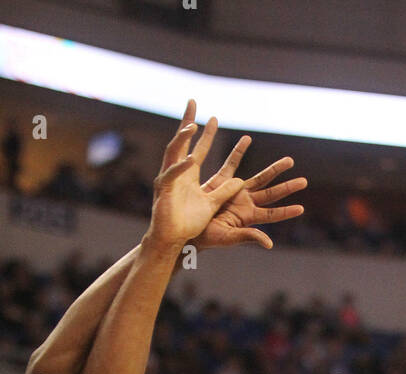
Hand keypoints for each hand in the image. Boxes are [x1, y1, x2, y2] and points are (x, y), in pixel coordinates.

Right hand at [148, 105, 244, 250]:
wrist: (173, 240)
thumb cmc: (188, 224)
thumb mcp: (212, 204)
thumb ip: (225, 192)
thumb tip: (240, 181)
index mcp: (189, 175)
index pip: (198, 148)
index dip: (206, 134)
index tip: (212, 117)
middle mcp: (178, 172)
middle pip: (182, 142)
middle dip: (188, 121)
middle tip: (192, 101)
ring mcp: (170, 180)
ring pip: (174, 153)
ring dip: (183, 140)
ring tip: (193, 126)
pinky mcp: (165, 191)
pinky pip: (173, 176)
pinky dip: (181, 168)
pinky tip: (190, 159)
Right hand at [188, 99, 306, 250]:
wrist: (188, 226)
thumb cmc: (208, 237)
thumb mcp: (229, 237)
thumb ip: (249, 236)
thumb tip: (270, 243)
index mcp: (249, 217)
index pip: (272, 214)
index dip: (286, 211)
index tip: (301, 208)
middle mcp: (247, 203)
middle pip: (272, 192)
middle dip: (287, 186)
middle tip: (304, 181)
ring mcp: (237, 192)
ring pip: (260, 178)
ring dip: (275, 169)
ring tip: (290, 161)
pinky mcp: (224, 182)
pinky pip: (233, 164)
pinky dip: (239, 152)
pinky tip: (247, 139)